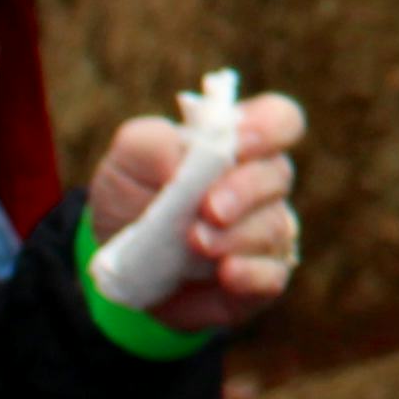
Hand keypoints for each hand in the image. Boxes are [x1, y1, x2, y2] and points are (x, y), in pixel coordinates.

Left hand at [86, 91, 307, 329]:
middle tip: (209, 210)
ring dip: (236, 236)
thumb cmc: (131, 196)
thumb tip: (188, 154)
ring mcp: (263, 232)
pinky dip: (252, 273)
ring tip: (194, 244)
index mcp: (240, 144)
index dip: (269, 128)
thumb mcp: (126, 159)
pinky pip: (273, 274)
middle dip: (246, 190)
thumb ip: (153, 142)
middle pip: (278, 175)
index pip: (280, 121)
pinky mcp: (258, 277)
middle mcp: (261, 185)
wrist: (118, 264)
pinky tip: (227, 272)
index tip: (238, 143)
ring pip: (274, 227)